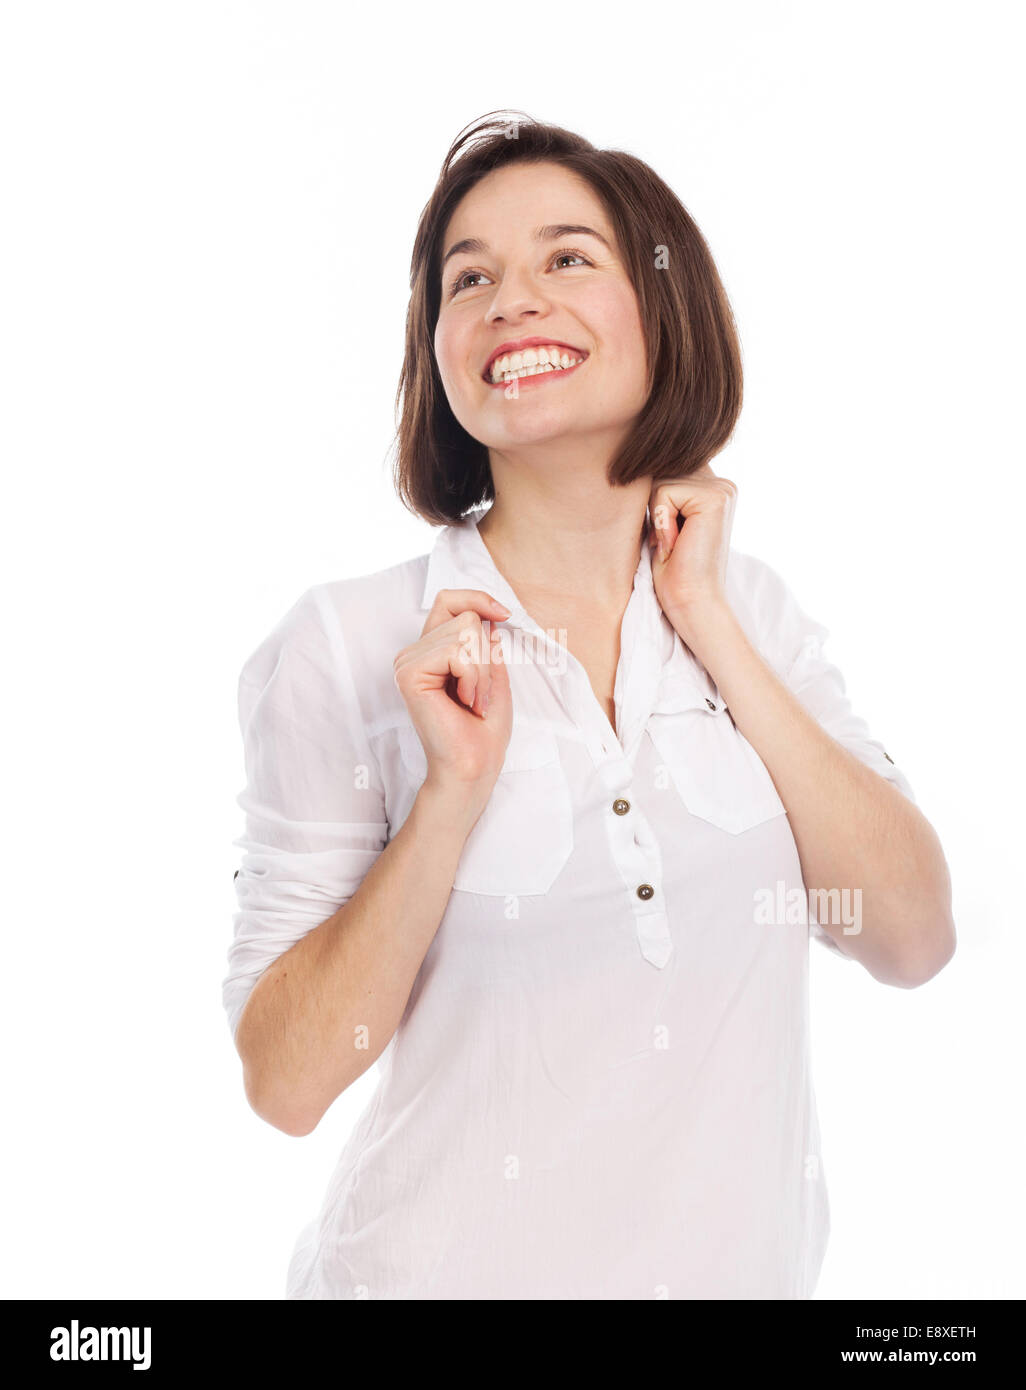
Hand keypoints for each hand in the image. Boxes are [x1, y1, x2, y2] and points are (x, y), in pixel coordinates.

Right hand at [393, 589, 512, 798]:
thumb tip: (484, 613)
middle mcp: (413, 653)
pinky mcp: (409, 674)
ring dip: (482, 670)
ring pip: (464, 632)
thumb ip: (485, 642)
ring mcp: (407, 663)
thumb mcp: (493, 674)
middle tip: (480, 694)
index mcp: (430, 651)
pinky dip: (473, 677)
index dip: (477, 599)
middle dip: (487, 655)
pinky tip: (465, 702)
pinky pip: (457, 652)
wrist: (473, 766)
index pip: (448, 600)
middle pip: (465, 616)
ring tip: (473, 700)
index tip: (504, 614)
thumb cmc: (483, 729)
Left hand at [648, 463, 737, 645]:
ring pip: (660, 482)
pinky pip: (663, 493)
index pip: (665, 469)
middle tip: (670, 542)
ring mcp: (722, 489)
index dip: (655, 502)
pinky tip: (676, 544)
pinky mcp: (715, 498)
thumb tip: (641, 458)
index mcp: (712, 487)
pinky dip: (661, 522)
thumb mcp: (664, 520)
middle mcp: (722, 484)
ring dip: (658, 518)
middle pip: (661, 471)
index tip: (669, 536)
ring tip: (674, 544)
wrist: (691, 602)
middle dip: (655, 509)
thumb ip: (663, 488)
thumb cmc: (673, 570)